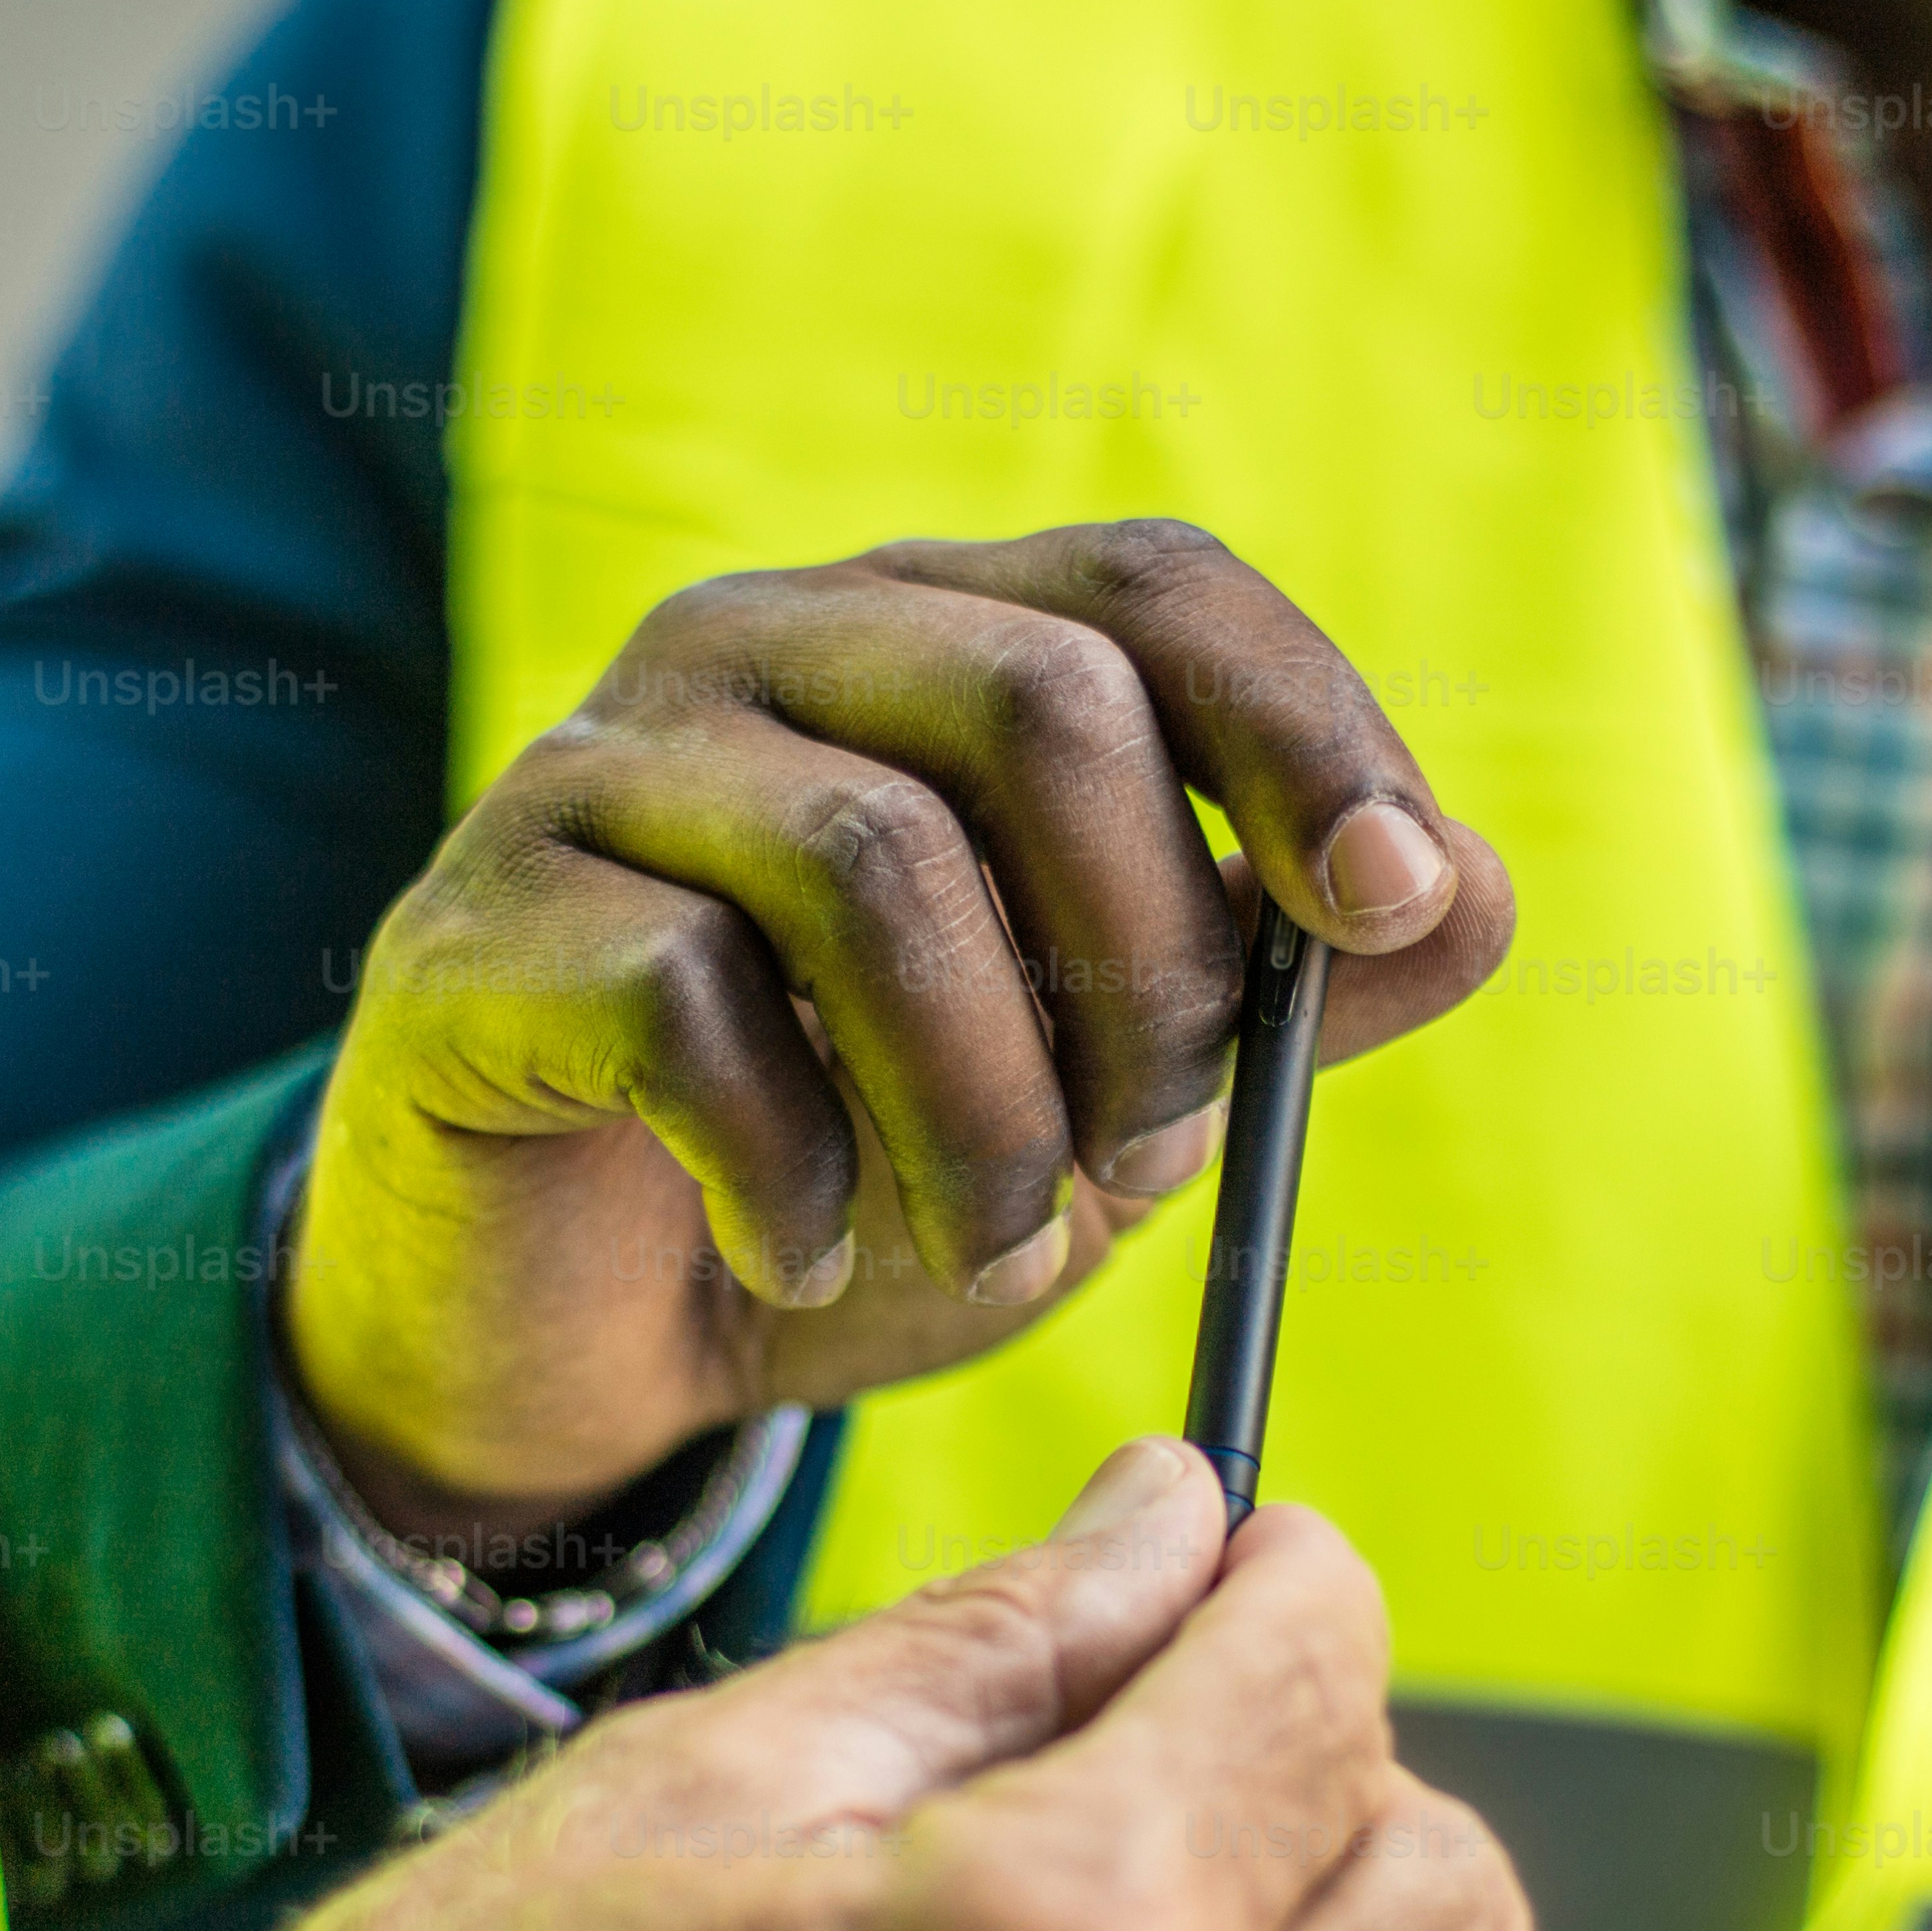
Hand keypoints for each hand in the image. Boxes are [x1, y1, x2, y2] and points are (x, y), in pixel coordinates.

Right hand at [288, 520, 1519, 1545]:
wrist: (595, 1342)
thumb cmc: (866, 1174)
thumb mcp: (1118, 1097)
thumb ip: (1281, 993)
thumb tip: (1461, 895)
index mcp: (928, 639)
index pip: (1154, 588)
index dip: (1305, 727)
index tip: (1388, 906)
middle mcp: (756, 648)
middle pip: (1040, 701)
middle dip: (1149, 971)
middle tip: (1142, 1164)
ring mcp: (593, 776)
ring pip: (875, 860)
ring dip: (987, 1109)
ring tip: (987, 1241)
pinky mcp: (470, 938)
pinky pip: (687, 1008)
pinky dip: (794, 1174)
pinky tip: (801, 1255)